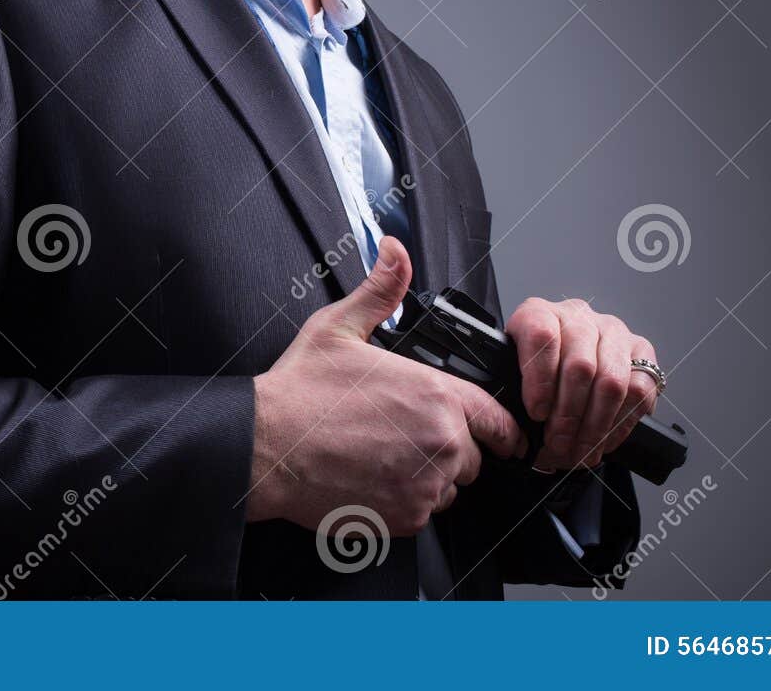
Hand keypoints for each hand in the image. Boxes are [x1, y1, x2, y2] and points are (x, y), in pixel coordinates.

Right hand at [247, 236, 527, 535]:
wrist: (266, 447)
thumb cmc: (300, 392)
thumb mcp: (340, 326)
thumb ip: (380, 290)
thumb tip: (395, 252)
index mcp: (435, 395)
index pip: (498, 421)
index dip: (501, 429)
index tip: (504, 436)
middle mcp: (440, 442)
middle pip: (472, 457)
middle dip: (448, 449)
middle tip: (403, 437)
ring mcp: (424, 484)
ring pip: (448, 488)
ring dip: (428, 477)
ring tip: (384, 458)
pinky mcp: (405, 517)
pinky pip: (422, 513)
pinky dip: (405, 501)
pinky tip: (373, 479)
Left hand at [505, 296, 658, 471]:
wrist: (563, 371)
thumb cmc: (535, 377)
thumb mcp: (513, 378)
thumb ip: (516, 395)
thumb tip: (523, 433)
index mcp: (538, 313)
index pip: (541, 336)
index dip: (539, 379)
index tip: (537, 413)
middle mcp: (577, 316)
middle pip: (580, 365)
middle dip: (569, 415)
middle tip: (559, 444)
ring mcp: (612, 331)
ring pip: (611, 380)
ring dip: (596, 425)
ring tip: (581, 451)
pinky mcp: (640, 350)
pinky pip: (640, 389)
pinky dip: (622, 424)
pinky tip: (605, 440)